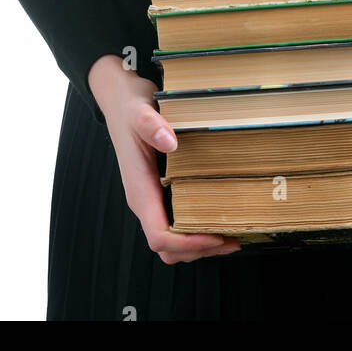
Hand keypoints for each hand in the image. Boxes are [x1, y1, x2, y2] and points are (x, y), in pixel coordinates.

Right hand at [88, 54, 240, 262]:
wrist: (119, 100)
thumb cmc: (130, 106)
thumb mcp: (140, 110)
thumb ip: (152, 125)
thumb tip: (171, 142)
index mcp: (139, 189)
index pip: (159, 236)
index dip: (187, 244)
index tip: (215, 236)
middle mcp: (144, 199)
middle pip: (166, 247)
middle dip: (198, 250)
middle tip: (232, 241)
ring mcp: (151, 198)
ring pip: (171, 241)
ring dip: (199, 245)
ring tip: (230, 236)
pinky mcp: (159, 192)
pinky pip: (175, 223)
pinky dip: (196, 230)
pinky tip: (218, 218)